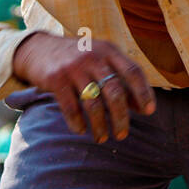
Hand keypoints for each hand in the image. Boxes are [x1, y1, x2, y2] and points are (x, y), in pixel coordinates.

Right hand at [12, 32, 153, 143]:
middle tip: (122, 135)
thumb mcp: (100, 62)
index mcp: (109, 51)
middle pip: (115, 91)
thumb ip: (120, 79)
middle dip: (121, 117)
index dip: (143, 92)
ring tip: (101, 139)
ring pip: (93, 103)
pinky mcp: (56, 79)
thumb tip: (141, 107)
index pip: (133, 71)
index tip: (149, 112)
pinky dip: (77, 123)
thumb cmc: (77, 61)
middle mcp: (93, 57)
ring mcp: (74, 68)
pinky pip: (71, 108)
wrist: (40, 49)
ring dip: (99, 126)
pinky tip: (81, 131)